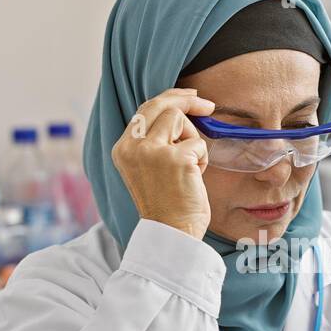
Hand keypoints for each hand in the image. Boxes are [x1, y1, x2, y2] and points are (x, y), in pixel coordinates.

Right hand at [111, 88, 214, 239]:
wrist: (172, 233)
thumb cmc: (167, 203)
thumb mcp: (150, 167)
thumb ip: (155, 141)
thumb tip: (180, 111)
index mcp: (123, 148)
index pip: (145, 110)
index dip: (169, 99)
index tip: (189, 97)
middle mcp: (132, 147)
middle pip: (160, 105)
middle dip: (187, 100)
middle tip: (208, 104)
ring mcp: (152, 151)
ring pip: (179, 119)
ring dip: (193, 139)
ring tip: (190, 166)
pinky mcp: (175, 159)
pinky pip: (198, 143)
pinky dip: (202, 159)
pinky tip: (194, 178)